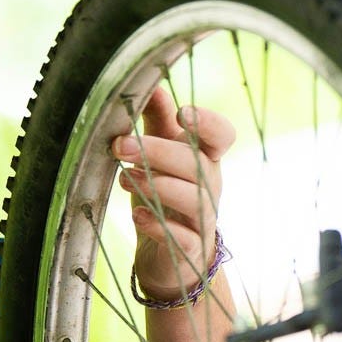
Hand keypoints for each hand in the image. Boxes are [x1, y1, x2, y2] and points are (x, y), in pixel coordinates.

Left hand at [113, 88, 235, 301]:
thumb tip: (149, 83)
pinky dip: (160, 226)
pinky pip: (183, 238)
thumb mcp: (158, 155)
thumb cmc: (162, 196)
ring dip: (157, 186)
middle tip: (118, 145)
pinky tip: (138, 216)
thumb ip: (157, 120)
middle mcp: (209, 187)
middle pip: (196, 164)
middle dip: (157, 152)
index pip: (222, 136)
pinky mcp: (190, 250)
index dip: (209, 123)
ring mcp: (203, 220)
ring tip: (125, 179)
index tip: (182, 113)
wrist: (167, 258)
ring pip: (193, 199)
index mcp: (204, 159)